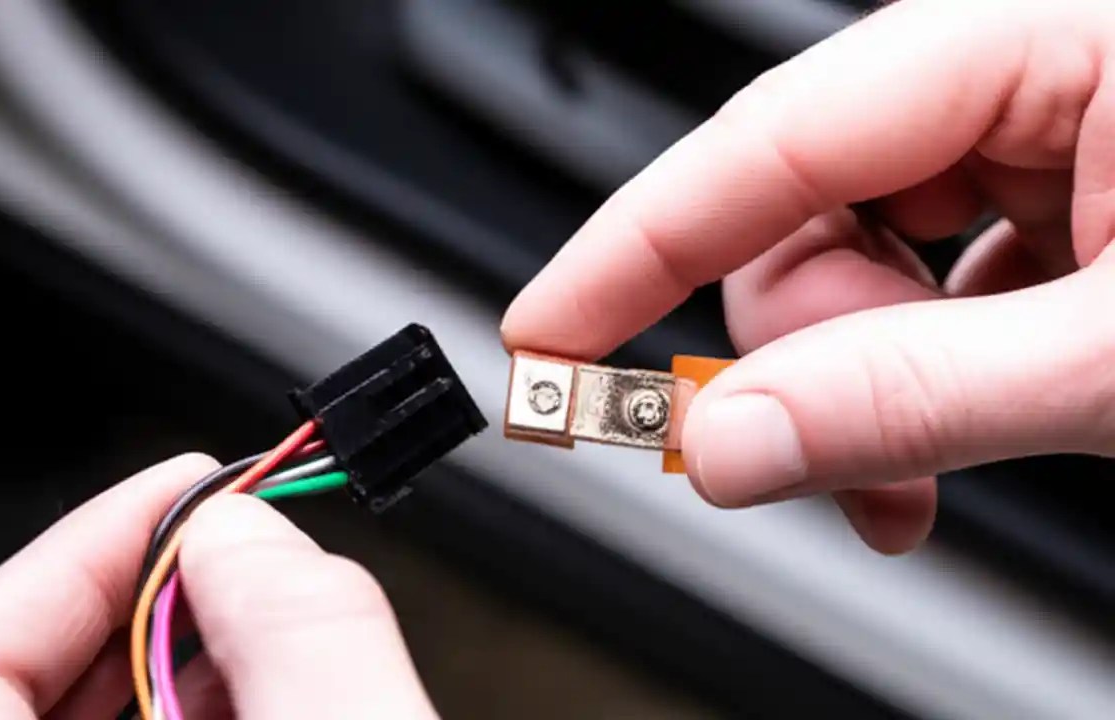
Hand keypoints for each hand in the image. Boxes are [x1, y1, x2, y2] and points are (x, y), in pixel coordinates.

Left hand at [0, 454, 435, 718]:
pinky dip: (206, 709)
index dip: (73, 551)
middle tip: (239, 542)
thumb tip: (248, 534)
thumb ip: (307, 635)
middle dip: (146, 590)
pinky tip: (272, 689)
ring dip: (184, 653)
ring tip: (271, 615)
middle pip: (21, 682)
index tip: (183, 493)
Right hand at [502, 0, 1114, 554]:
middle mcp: (1024, 64)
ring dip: (858, 381)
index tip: (542, 341)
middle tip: (823, 467)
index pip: (771, 135)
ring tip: (912, 476)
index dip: (634, 249)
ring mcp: (1045, 130)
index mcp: (1042, 29)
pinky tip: (948, 429)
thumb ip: (914, 394)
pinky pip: (923, 281)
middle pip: (800, 213)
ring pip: (852, 259)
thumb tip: (734, 440)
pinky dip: (912, 372)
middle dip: (798, 359)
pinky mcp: (1060, 194)